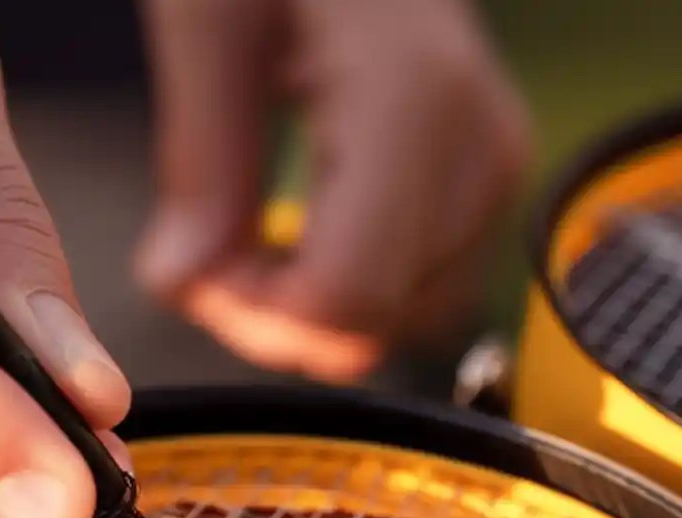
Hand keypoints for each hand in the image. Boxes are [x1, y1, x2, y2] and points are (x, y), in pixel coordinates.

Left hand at [137, 0, 531, 382]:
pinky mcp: (491, 174)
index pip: (347, 299)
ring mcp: (497, 165)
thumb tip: (184, 280)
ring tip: (244, 237)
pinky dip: (347, 285)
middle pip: (372, 324)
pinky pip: (417, 287)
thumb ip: (202, 160)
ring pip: (396, 320)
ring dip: (304, 308)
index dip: (254, 317)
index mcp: (412, 101)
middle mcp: (479, 144)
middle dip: (271, 317)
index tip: (192, 271)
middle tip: (202, 254)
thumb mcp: (206, 19)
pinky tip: (298, 233)